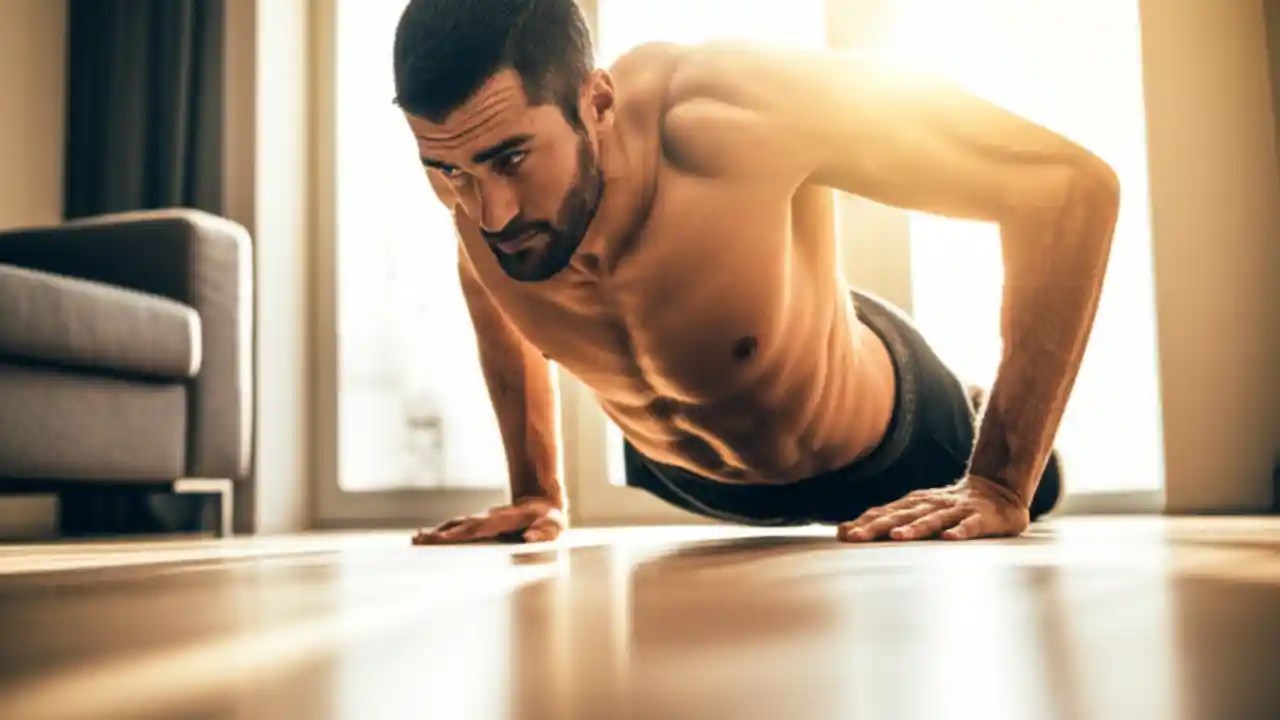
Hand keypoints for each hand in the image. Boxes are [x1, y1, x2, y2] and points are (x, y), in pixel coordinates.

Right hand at [412, 497, 566, 544]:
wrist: (545, 499)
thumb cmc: (551, 518)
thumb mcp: (554, 526)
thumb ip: (544, 533)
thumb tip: (529, 538)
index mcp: (501, 522)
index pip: (474, 530)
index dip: (456, 535)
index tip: (438, 540)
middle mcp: (487, 520)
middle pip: (458, 527)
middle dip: (438, 536)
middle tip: (416, 541)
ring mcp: (483, 521)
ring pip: (456, 526)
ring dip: (437, 533)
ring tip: (415, 539)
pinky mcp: (483, 525)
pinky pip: (460, 528)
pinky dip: (444, 532)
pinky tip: (431, 537)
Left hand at [837, 476, 1029, 542]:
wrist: (997, 491)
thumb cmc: (948, 507)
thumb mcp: (916, 511)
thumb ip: (885, 520)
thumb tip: (843, 531)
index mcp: (914, 504)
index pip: (885, 513)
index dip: (864, 523)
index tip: (844, 535)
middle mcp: (931, 505)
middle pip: (901, 516)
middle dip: (878, 527)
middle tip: (857, 538)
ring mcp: (956, 510)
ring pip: (932, 520)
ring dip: (915, 528)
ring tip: (898, 536)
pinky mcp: (980, 518)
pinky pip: (969, 526)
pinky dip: (959, 531)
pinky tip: (950, 538)